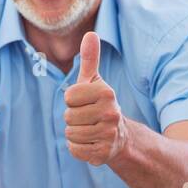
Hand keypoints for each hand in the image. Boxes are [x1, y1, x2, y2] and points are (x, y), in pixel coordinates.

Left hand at [63, 32, 126, 165]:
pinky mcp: (103, 153)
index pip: (69, 96)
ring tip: (89, 130)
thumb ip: (90, 59)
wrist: (120, 136)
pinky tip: (90, 142)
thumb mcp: (95, 81)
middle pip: (68, 116)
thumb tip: (91, 33)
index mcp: (106, 93)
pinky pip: (75, 149)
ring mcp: (108, 134)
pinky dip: (78, 148)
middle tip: (88, 118)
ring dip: (75, 133)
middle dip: (73, 118)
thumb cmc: (99, 104)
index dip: (72, 100)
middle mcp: (111, 113)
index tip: (84, 102)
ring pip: (70, 133)